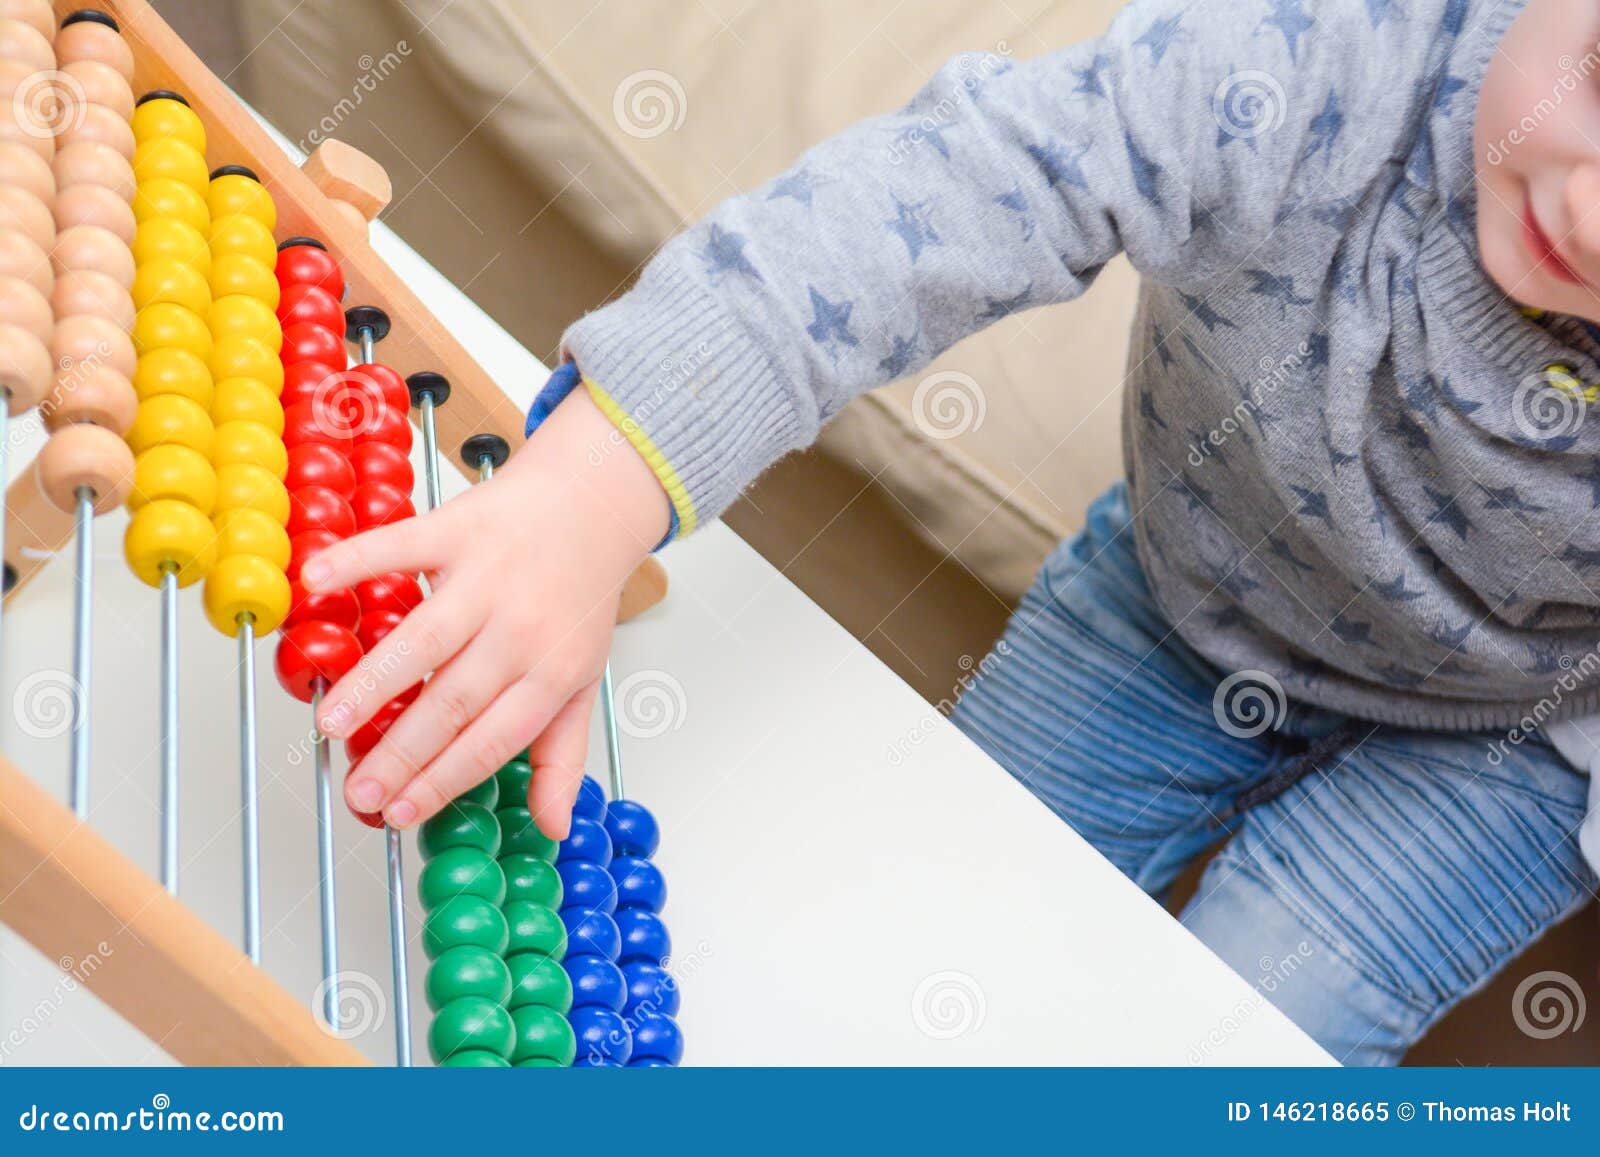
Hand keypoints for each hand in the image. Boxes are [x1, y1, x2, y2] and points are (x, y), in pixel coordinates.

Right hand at [302, 389, 671, 837]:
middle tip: (357, 789)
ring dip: (374, 682)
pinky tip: (317, 583)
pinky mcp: (461, 528)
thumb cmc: (580, 595)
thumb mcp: (585, 680)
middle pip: (454, 701)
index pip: (492, 741)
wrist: (596, 502)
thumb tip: (553, 826)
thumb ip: (562, 754)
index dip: (443, 780)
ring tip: (331, 720)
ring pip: (426, 638)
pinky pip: (403, 547)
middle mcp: (521, 630)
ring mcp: (489, 578)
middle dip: (402, 753)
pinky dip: (357, 561)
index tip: (398, 812)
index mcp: (552, 673)